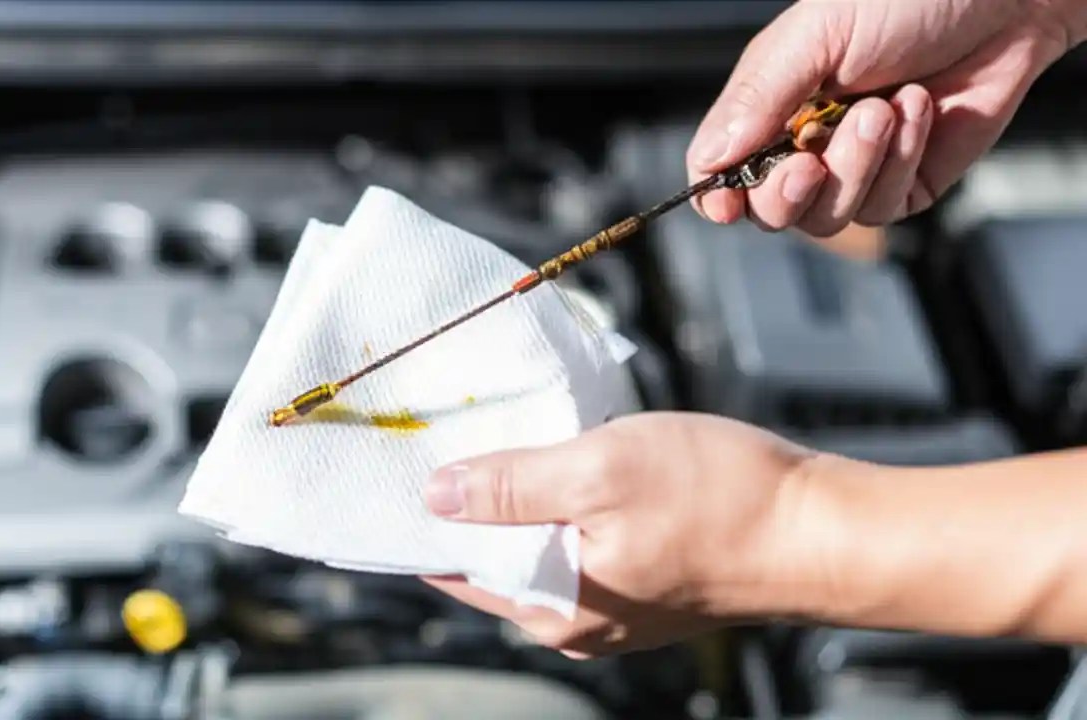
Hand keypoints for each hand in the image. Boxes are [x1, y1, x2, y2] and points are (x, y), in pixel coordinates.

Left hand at [419, 412, 830, 657]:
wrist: (823, 530)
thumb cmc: (725, 500)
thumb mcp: (599, 471)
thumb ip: (510, 486)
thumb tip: (436, 495)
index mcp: (553, 606)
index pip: (454, 565)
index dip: (425, 513)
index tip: (400, 464)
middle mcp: (576, 619)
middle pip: (493, 555)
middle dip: (469, 500)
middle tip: (449, 433)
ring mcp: (612, 605)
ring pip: (537, 546)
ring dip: (519, 497)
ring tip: (506, 436)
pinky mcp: (643, 580)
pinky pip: (578, 543)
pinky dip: (562, 503)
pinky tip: (567, 459)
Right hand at [687, 0, 1083, 236]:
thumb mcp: (815, 35)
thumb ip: (757, 98)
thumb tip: (708, 159)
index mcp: (769, 108)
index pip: (722, 173)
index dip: (719, 197)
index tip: (727, 203)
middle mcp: (805, 145)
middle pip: (770, 211)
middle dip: (789, 192)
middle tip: (811, 159)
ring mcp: (856, 170)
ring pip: (827, 218)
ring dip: (855, 166)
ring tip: (884, 108)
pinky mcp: (904, 185)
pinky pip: (882, 207)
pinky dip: (899, 161)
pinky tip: (917, 110)